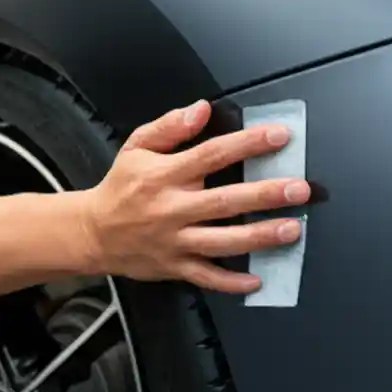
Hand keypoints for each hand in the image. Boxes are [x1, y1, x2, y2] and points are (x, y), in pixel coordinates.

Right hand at [82, 100, 311, 292]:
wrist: (92, 233)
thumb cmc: (121, 186)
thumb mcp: (136, 146)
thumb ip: (169, 126)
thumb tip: (202, 108)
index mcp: (164, 175)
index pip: (212, 155)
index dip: (247, 144)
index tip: (279, 135)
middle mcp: (172, 209)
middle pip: (224, 202)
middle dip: (265, 195)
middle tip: (299, 189)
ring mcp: (174, 242)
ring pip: (222, 242)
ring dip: (259, 237)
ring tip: (291, 229)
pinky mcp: (174, 267)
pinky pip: (206, 277)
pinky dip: (231, 283)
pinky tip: (258, 279)